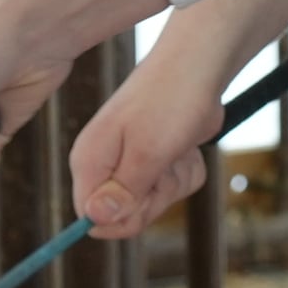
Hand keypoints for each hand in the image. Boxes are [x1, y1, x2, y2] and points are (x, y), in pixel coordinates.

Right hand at [64, 16, 275, 238]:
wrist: (198, 65)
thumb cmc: (170, 102)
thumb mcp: (147, 153)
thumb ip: (123, 191)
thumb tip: (93, 222)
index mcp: (89, 162)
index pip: (91, 218)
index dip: (121, 221)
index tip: (147, 197)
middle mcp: (104, 165)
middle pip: (126, 216)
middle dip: (155, 198)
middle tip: (165, 164)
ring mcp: (130, 162)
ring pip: (153, 203)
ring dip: (175, 182)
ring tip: (176, 148)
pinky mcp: (154, 160)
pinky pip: (173, 188)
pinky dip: (186, 170)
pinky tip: (186, 145)